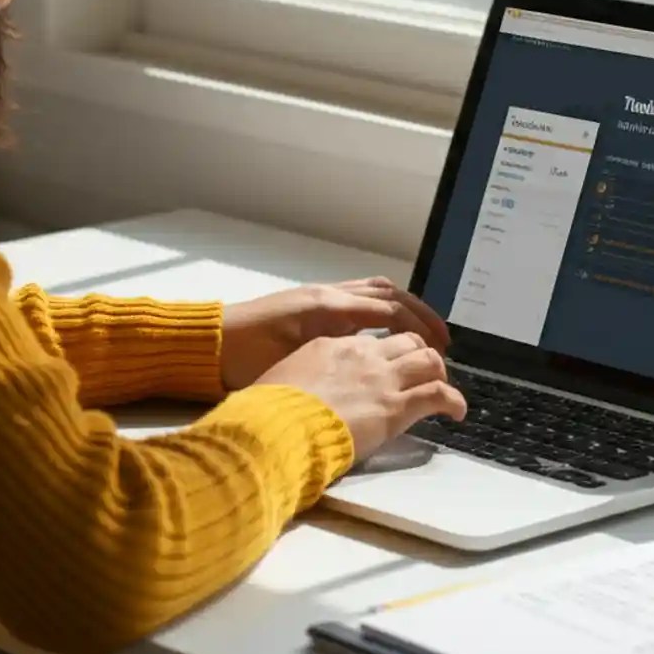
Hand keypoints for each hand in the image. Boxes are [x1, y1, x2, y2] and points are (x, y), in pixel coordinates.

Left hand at [220, 277, 449, 390]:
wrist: (209, 343)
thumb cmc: (245, 358)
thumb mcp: (293, 360)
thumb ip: (335, 357)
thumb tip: (375, 362)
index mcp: (328, 308)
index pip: (388, 312)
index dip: (419, 329)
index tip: (442, 349)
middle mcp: (329, 295)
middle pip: (389, 295)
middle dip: (421, 316)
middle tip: (444, 341)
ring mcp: (320, 296)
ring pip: (375, 291)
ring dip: (404, 309)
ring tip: (424, 333)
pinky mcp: (312, 304)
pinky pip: (358, 298)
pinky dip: (382, 310)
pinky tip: (389, 332)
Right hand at [256, 333, 466, 457]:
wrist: (276, 426)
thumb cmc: (269, 410)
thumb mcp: (281, 379)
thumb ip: (302, 376)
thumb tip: (305, 388)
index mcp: (331, 345)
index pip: (370, 339)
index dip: (386, 349)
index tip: (390, 361)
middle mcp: (362, 354)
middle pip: (406, 340)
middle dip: (420, 352)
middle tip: (426, 370)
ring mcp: (382, 378)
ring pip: (427, 359)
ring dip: (438, 371)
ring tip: (443, 387)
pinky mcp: (396, 406)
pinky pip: (437, 395)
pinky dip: (453, 401)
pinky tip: (457, 411)